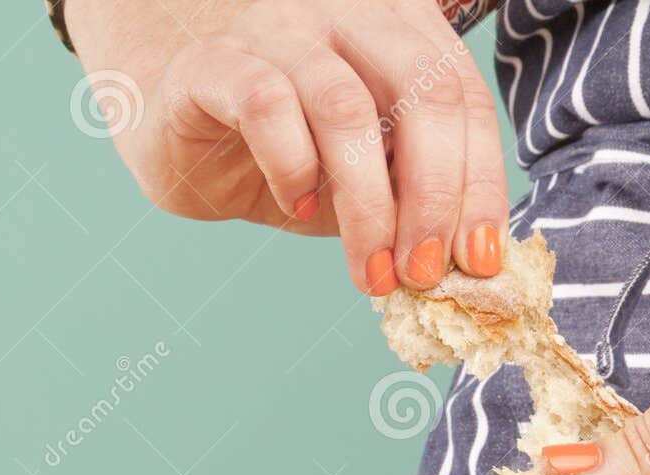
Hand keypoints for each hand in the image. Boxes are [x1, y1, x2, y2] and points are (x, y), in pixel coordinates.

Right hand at [64, 0, 509, 291]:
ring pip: (347, 110)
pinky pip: (267, 108)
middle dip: (436, 197)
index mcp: (399, 31)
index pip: (465, 97)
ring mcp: (279, 31)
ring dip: (369, 207)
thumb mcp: (356, 168)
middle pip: (424, 91)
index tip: (481, 258)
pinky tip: (297, 205)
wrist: (166, 110)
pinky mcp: (214, 63)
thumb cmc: (276, 141)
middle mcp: (347, 15)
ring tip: (369, 273)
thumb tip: (462, 264)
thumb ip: (405, 194)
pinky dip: (293, 169)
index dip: (482, 181)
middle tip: (425, 273)